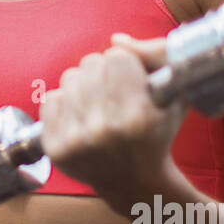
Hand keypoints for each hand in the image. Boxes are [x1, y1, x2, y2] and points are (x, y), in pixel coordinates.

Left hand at [39, 33, 185, 213]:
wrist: (134, 182)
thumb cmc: (157, 132)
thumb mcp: (173, 96)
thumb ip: (155, 58)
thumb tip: (116, 40)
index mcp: (138, 116)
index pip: (117, 56)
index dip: (128, 64)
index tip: (133, 80)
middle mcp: (104, 130)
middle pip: (91, 63)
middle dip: (104, 73)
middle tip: (115, 94)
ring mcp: (76, 141)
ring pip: (70, 78)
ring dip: (84, 85)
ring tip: (99, 105)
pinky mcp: (56, 149)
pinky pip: (51, 98)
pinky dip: (65, 103)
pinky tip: (81, 117)